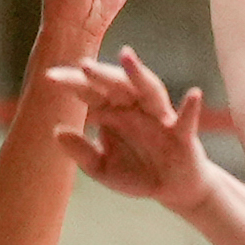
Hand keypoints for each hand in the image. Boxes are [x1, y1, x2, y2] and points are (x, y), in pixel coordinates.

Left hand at [49, 48, 215, 214]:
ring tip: (127, 55)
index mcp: (114, 112)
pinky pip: (186, 120)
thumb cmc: (138, 173)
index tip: (50, 78)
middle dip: (101, 74)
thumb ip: (81, 153)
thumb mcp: (103, 168)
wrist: (173, 189)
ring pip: (149, 90)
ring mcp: (160, 118)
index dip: (72, 83)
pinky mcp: (182, 135)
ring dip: (139, 73)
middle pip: (117, 85)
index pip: (90, 91)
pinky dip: (191, 108)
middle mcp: (136, 108)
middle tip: (83, 65)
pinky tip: (194, 94)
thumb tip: (57, 131)